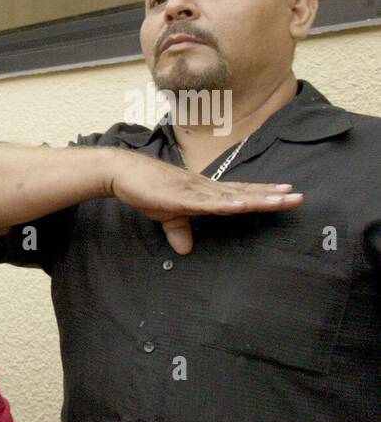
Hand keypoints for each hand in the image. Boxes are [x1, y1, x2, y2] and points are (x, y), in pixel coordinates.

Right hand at [106, 150, 301, 254]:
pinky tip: (242, 205)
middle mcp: (204, 188)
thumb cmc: (145, 188)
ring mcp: (193, 190)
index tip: (287, 194)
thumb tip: (185, 249)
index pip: (239, 192)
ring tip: (281, 200)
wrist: (123, 172)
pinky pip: (206, 203)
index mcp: (204, 192)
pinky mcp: (179, 197)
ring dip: (256, 199)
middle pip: (243, 192)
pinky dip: (225, 204)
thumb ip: (179, 230)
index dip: (262, 193)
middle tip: (299, 197)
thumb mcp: (166, 214)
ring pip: (231, 197)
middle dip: (270, 196)